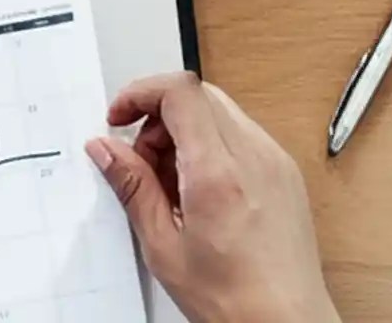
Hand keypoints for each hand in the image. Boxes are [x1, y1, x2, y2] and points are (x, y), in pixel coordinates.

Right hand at [86, 73, 338, 322]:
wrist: (286, 322)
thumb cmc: (233, 298)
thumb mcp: (163, 246)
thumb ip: (132, 187)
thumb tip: (106, 150)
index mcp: (218, 174)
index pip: (179, 92)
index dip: (140, 93)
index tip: (119, 118)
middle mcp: (254, 156)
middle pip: (197, 94)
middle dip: (157, 115)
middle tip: (141, 160)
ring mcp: (274, 160)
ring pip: (218, 110)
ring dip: (183, 130)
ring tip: (170, 184)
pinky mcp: (284, 170)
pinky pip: (239, 133)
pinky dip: (209, 144)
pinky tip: (198, 189)